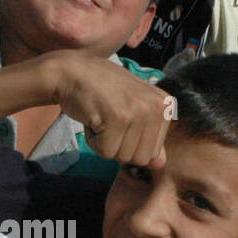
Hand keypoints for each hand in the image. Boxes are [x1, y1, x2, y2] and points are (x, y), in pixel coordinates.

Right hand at [46, 51, 172, 167]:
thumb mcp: (132, 111)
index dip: (130, 143)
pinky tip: (93, 118)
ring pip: (123, 157)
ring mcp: (139, 111)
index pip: (153, 152)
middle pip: (140, 158)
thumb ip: (148, 138)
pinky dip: (93, 140)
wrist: (72, 72)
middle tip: (109, 119)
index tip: (120, 118)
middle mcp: (157, 107)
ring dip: (105, 142)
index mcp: (165, 106)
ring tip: (102, 117)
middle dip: (119, 146)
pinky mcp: (118, 117)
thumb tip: (159, 166)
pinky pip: (106, 151)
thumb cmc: (102, 91)